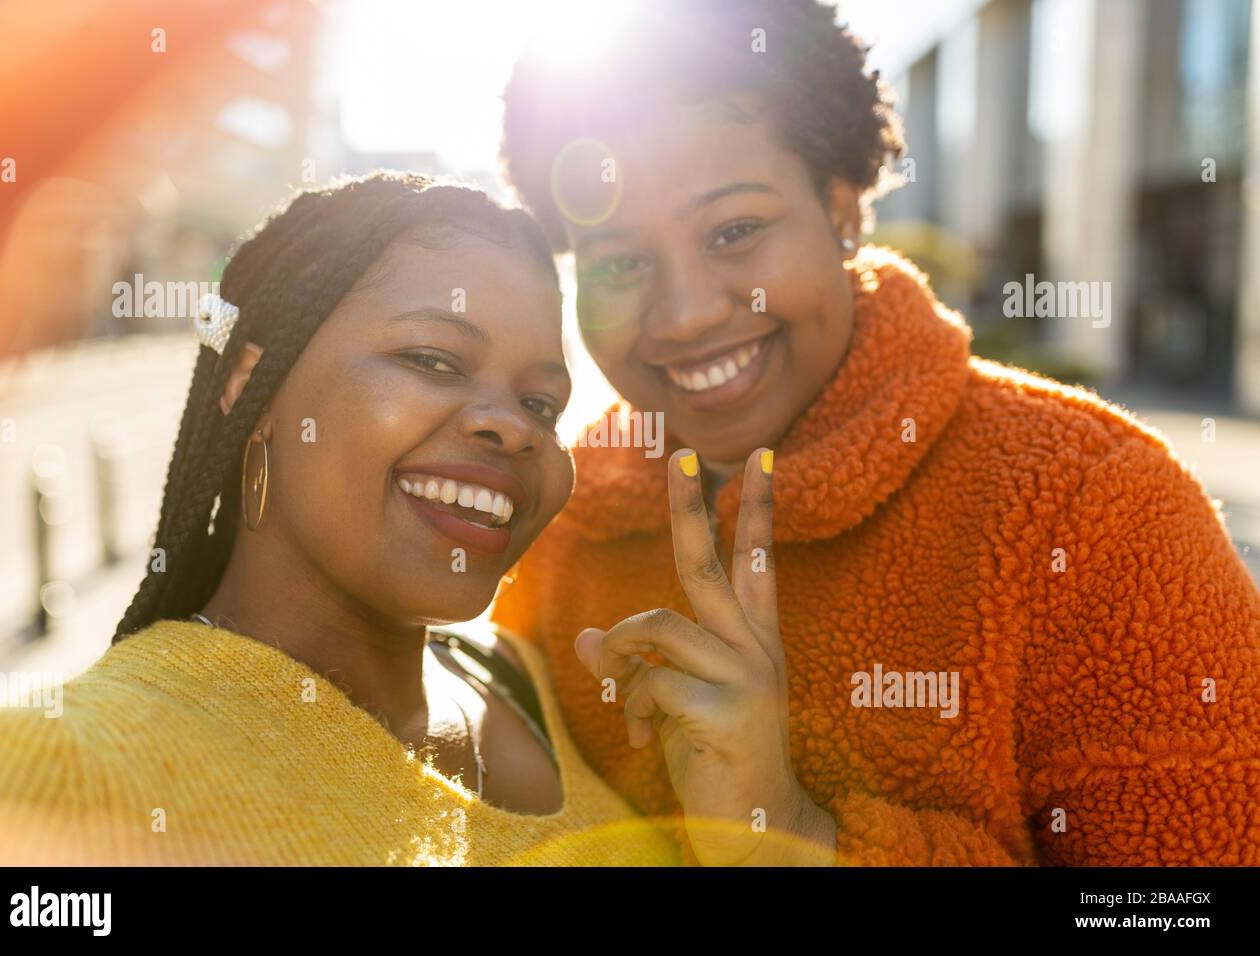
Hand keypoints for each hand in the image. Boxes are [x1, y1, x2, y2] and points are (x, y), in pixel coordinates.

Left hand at [575, 447, 835, 864]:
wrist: (756, 830)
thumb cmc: (716, 759)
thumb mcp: (674, 704)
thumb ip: (642, 664)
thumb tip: (590, 638)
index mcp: (753, 640)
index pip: (755, 561)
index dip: (756, 509)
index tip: (757, 457)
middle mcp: (757, 648)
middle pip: (709, 563)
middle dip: (692, 506)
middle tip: (682, 453)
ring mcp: (748, 677)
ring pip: (659, 624)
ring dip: (622, 653)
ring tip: (620, 689)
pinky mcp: (729, 710)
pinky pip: (651, 681)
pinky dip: (629, 707)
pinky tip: (640, 737)